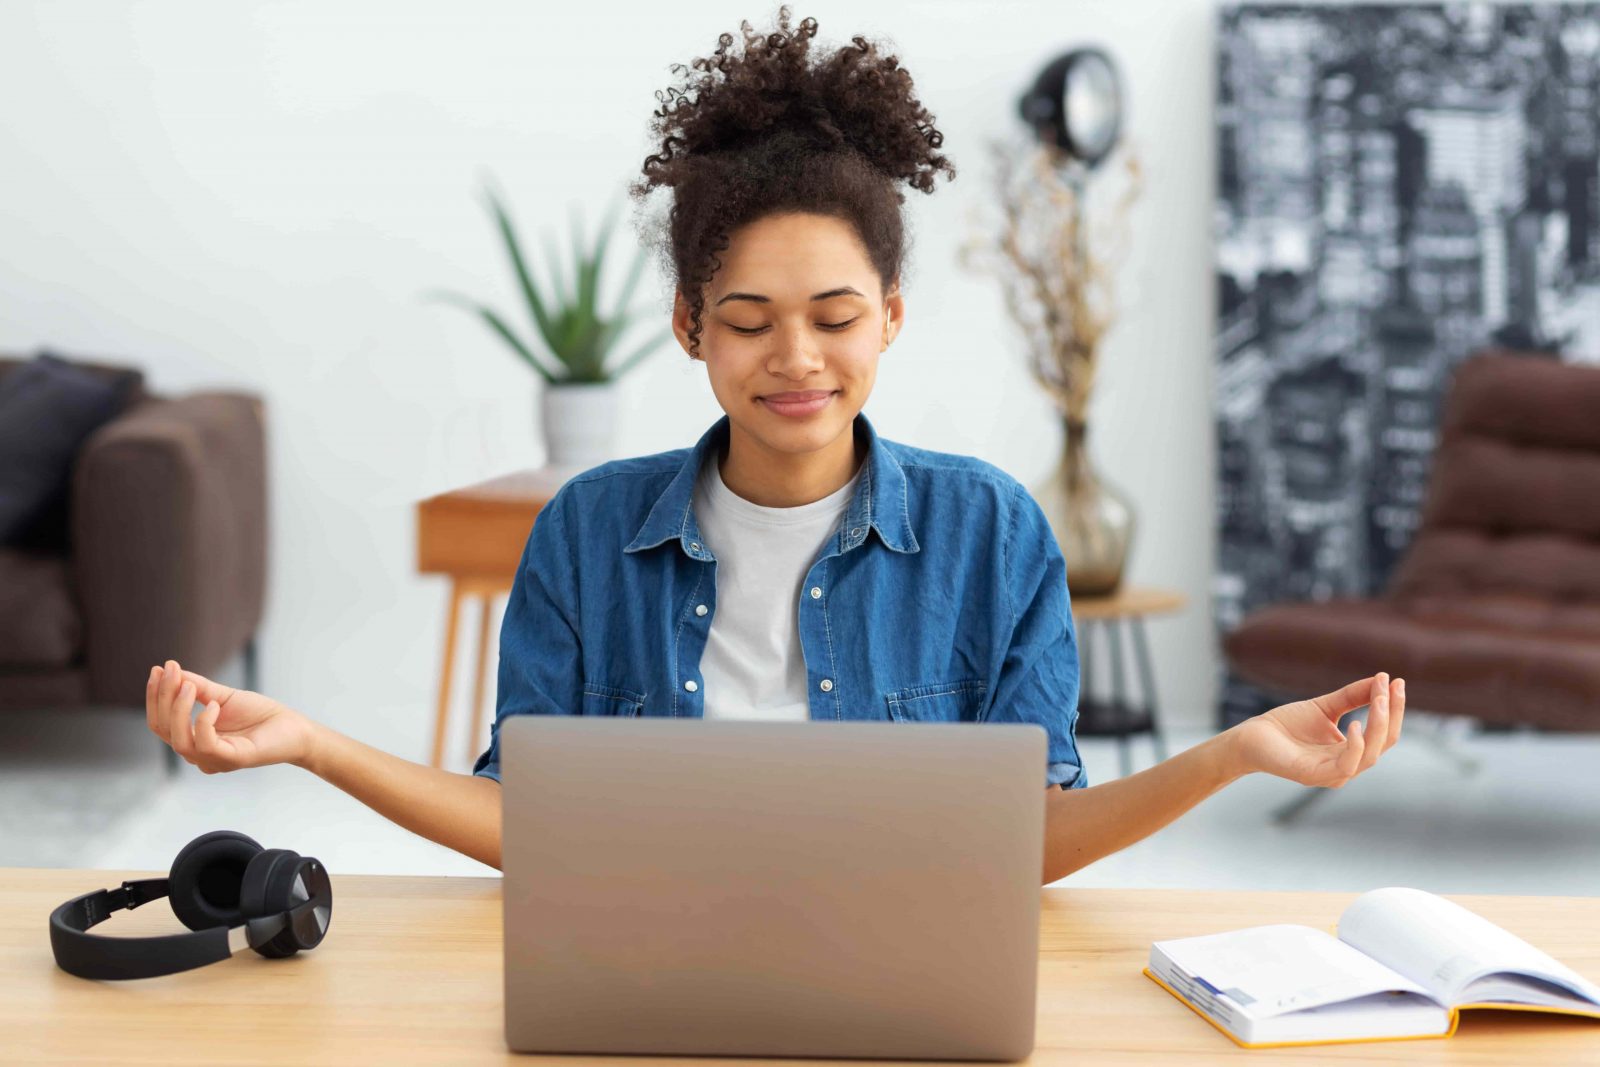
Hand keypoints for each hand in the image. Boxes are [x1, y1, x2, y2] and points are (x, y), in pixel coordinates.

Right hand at [146, 659, 317, 772]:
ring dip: (179, 708)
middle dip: (163, 697)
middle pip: (163, 730)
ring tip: (190, 685)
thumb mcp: (223, 696)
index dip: (155, 696)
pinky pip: (205, 745)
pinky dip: (204, 721)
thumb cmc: (260, 715)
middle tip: (170, 670)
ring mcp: (214, 760)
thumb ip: (198, 688)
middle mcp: (198, 754)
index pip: (159, 723)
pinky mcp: (232, 760)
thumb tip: (170, 670)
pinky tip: (215, 705)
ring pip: (179, 741)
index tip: (159, 668)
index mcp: (193, 740)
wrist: (294, 727)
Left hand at [1224, 673, 1404, 787]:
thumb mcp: (1326, 707)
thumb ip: (1353, 696)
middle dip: (1391, 715)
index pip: (1384, 733)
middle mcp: (1346, 766)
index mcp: (1351, 752)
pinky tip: (1356, 724)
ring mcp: (1331, 774)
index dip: (1394, 709)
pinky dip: (1355, 746)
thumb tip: (1382, 678)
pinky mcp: (1313, 775)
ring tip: (1378, 700)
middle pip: (1382, 744)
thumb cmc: (1287, 724)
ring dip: (1378, 727)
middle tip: (1390, 688)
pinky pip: (1345, 767)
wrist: (1251, 736)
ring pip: (1369, 756)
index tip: (1398, 681)